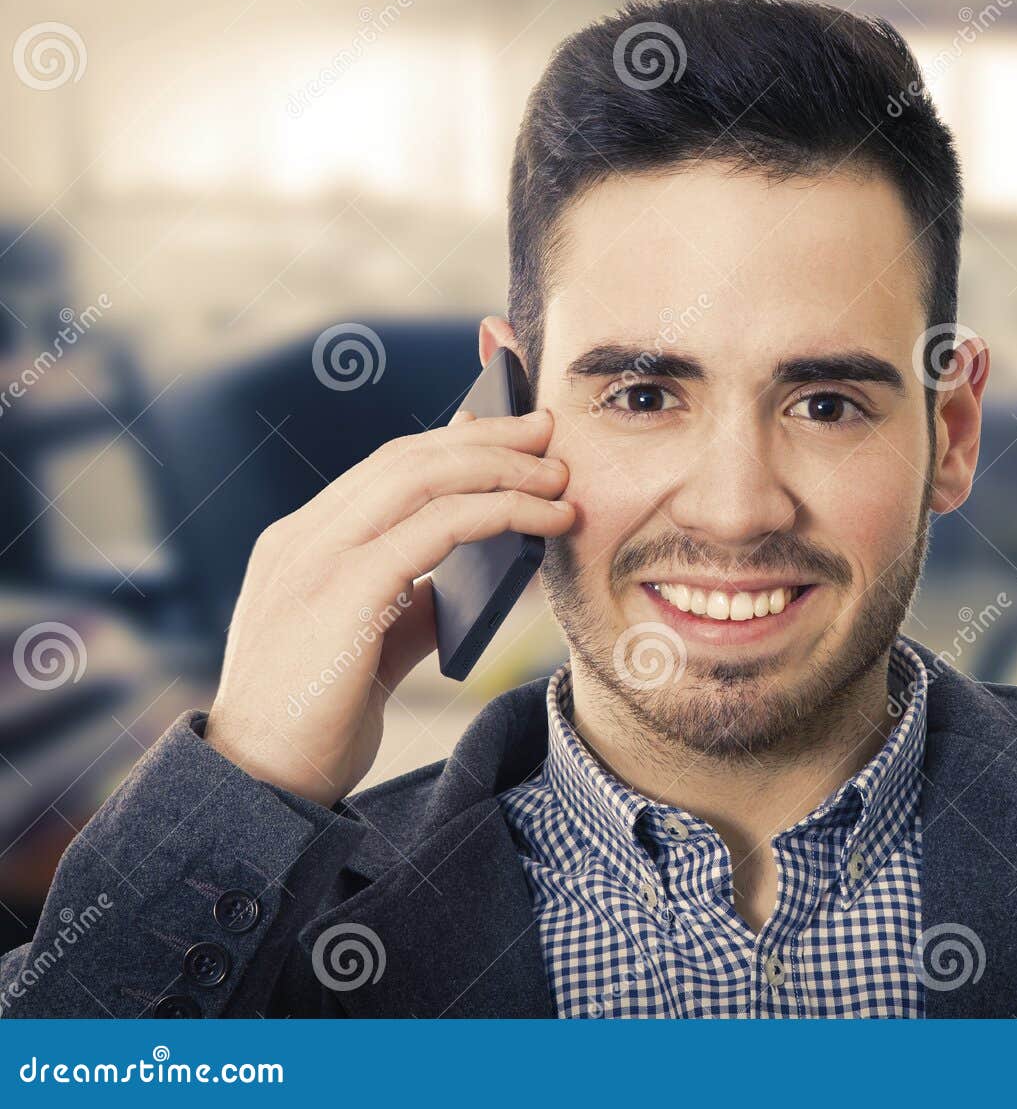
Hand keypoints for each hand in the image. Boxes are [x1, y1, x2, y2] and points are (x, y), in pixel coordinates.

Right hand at [204, 408, 573, 807]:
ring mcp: (316, 560)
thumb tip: (470, 576)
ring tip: (557, 478)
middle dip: (485, 437)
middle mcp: (302, 539)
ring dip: (500, 468)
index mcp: (301, 545)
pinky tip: (541, 521)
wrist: (259, 785)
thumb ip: (408, 605)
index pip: (384, 468)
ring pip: (421, 477)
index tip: (508, 434)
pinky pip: (433, 530)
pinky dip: (496, 513)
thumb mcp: (367, 647)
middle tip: (547, 431)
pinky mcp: (343, 593)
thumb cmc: (314, 722)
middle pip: (406, 457)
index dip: (453, 443)